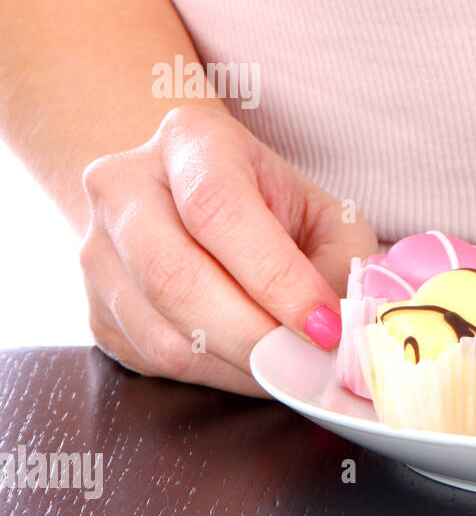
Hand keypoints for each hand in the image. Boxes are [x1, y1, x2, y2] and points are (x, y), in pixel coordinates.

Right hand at [79, 105, 377, 395]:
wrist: (189, 202)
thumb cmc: (273, 208)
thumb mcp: (325, 213)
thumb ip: (340, 261)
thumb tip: (340, 327)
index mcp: (190, 139)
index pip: (219, 208)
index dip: (275, 276)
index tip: (325, 326)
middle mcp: (125, 186)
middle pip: (176, 276)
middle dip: (256, 336)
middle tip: (310, 363)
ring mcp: (98, 250)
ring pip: (162, 331)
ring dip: (240, 366)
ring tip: (292, 369)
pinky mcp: (95, 309)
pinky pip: (154, 360)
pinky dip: (216, 375)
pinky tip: (254, 366)